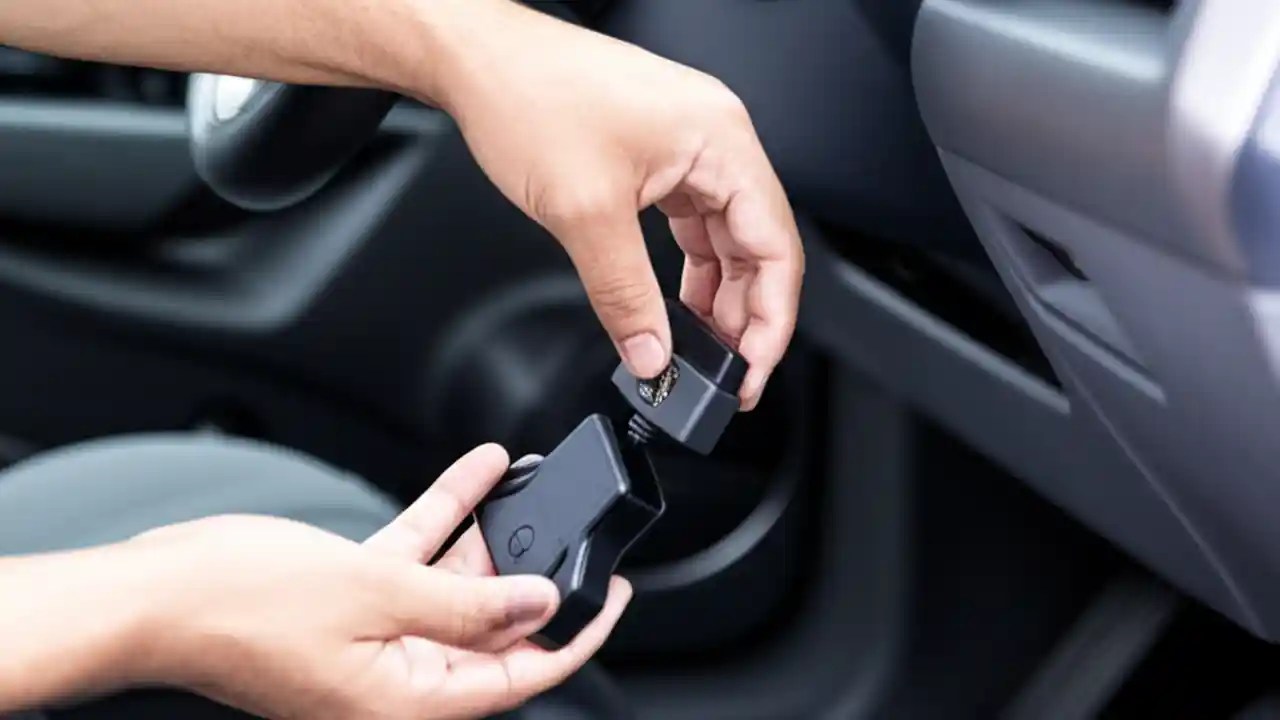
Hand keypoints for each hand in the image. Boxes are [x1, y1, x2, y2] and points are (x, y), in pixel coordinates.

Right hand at [127, 445, 631, 719]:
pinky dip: (445, 518)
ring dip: (492, 534)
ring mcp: (372, 640)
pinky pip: (415, 560)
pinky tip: (476, 474)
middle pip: (493, 627)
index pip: (522, 674)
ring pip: (456, 586)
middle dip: (533, 570)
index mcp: (410, 699)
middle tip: (571, 525)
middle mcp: (396, 678)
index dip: (577, 634)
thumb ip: (468, 604)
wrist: (155, 592)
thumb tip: (540, 606)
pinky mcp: (349, 603)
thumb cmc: (243, 606)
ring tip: (530, 485)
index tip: (614, 596)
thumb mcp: (379, 594)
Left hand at [430, 0, 804, 408]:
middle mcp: (715, 137)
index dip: (772, 318)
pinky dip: (689, 268)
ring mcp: (688, 145)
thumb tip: (651, 354)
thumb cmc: (529, 95)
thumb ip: (625, 295)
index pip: (776, 244)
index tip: (752, 369)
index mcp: (720, 140)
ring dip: (716, 296)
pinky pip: (693, 222)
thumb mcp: (584, 213)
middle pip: (758, 244)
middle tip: (725, 371)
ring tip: (699, 348)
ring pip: (726, 237)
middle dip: (745, 314)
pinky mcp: (660, 154)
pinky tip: (675, 304)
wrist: (479, 58)